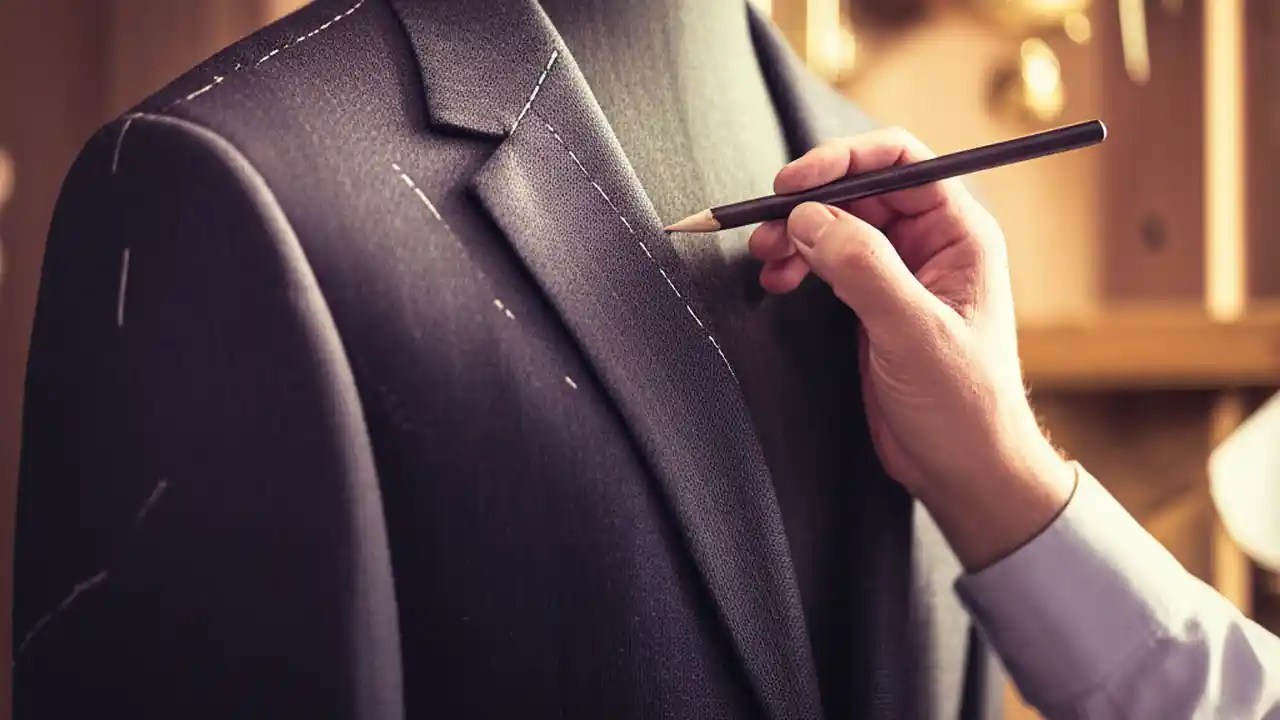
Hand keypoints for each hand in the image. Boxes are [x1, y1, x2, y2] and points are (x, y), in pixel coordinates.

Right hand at [749, 128, 1075, 568]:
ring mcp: (900, 273)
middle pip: (858, 191)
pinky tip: (777, 280)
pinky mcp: (873, 304)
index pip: (899, 163)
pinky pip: (827, 262)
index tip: (793, 184)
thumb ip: (863, 269)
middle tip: (763, 229)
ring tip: (764, 257)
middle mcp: (930, 244)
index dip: (842, 162)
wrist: (964, 469)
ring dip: (794, 234)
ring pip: (836, 226)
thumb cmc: (963, 405)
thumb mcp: (913, 333)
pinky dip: (797, 263)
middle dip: (807, 204)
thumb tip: (808, 217)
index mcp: (958, 234)